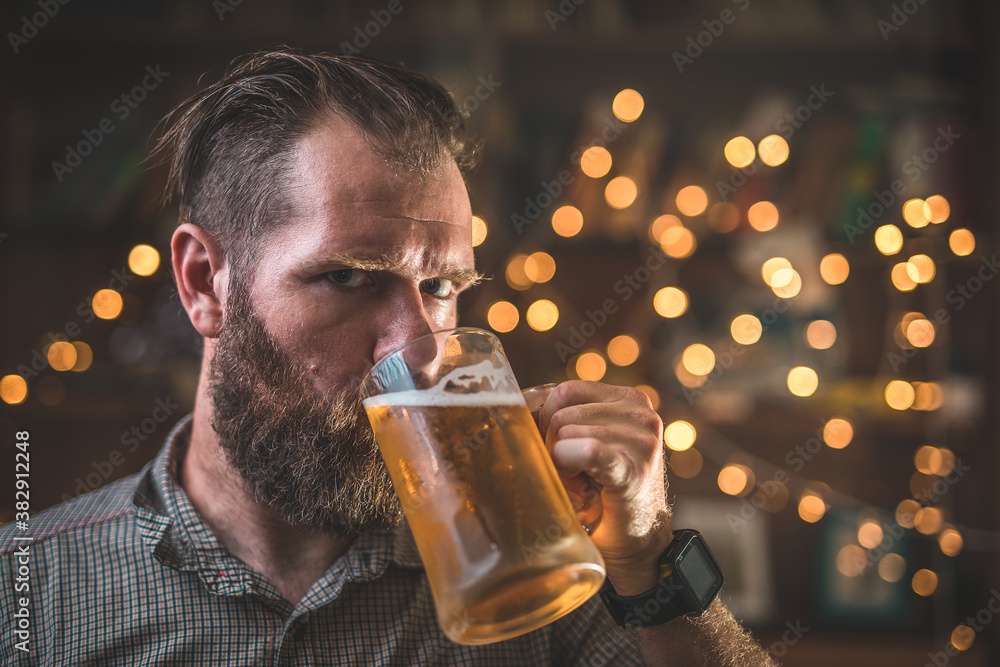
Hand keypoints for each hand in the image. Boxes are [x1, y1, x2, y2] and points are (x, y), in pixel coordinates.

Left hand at [537, 381, 671, 595]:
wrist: (638, 545)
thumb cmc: (604, 493)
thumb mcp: (589, 442)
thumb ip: (565, 419)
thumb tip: (515, 410)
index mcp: (628, 400)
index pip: (564, 391)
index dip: (548, 421)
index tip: (560, 452)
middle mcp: (641, 414)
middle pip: (561, 413)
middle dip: (554, 447)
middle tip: (574, 477)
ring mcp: (642, 441)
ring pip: (565, 434)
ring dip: (563, 466)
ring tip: (584, 486)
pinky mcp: (634, 470)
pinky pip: (588, 452)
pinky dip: (573, 464)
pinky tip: (584, 485)